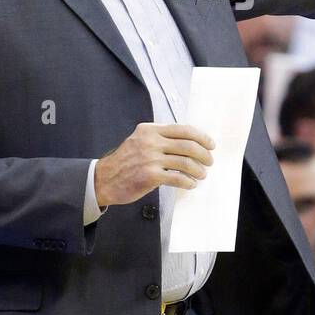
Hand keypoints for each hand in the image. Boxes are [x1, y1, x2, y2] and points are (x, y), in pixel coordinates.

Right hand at [93, 123, 214, 206]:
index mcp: (150, 130)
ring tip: (202, 175)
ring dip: (199, 170)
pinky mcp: (150, 176)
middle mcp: (151, 142)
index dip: (202, 137)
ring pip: (186, 162)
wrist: (104, 179)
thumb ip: (160, 138)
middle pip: (188, 145)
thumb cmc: (125, 162)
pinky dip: (188, 182)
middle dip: (204, 154)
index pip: (184, 129)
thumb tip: (189, 143)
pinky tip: (191, 184)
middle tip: (210, 161)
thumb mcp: (139, 140)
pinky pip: (177, 178)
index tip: (210, 144)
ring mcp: (150, 159)